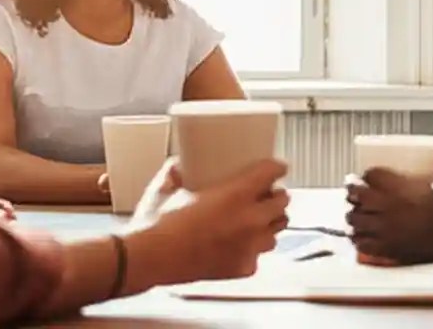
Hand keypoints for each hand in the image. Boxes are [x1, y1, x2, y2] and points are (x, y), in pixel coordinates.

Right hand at [124, 158, 289, 286]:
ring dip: (269, 223)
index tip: (277, 167)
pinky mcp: (243, 268)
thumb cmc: (157, 223)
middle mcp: (250, 220)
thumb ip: (177, 171)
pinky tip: (238, 246)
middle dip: (276, 196)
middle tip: (265, 195)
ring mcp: (249, 246)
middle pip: (283, 202)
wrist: (150, 259)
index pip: (273, 173)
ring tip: (256, 221)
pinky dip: (251, 250)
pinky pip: (258, 256)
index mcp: (236, 194)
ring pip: (276, 231)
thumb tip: (180, 164)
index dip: (277, 167)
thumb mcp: (167, 187)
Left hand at [345, 165, 432, 264]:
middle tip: (353, 192)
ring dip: (352, 215)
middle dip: (351, 192)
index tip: (362, 176)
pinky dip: (357, 238)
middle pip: (355, 195)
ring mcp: (386, 230)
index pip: (370, 175)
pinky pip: (361, 243)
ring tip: (355, 213)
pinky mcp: (388, 249)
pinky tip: (359, 234)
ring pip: (354, 219)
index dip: (364, 175)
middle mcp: (389, 208)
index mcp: (401, 187)